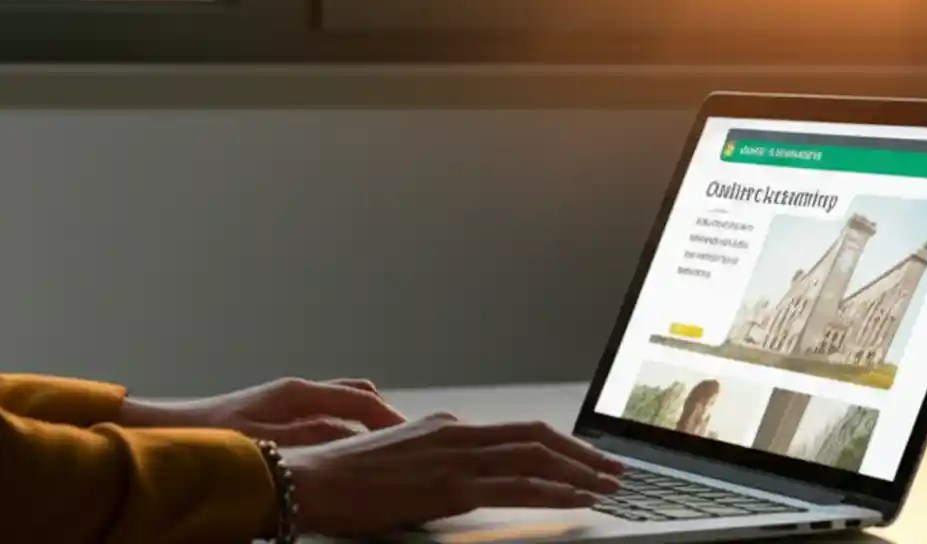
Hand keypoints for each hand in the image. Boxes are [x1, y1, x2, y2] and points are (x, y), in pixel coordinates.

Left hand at [118, 377, 405, 445]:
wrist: (165, 431)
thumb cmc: (212, 441)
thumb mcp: (270, 444)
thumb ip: (315, 440)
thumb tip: (357, 440)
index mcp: (300, 395)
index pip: (363, 403)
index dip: (392, 422)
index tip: (415, 439)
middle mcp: (297, 392)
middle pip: (358, 397)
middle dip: (385, 419)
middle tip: (407, 444)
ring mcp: (287, 401)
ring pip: (342, 405)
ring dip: (365, 423)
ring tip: (382, 449)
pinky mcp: (276, 413)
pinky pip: (325, 416)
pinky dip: (344, 429)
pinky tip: (342, 454)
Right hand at [282, 413, 623, 537]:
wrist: (310, 480)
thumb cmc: (344, 480)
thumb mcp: (400, 463)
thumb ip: (436, 465)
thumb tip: (460, 479)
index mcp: (447, 427)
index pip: (517, 432)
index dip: (558, 444)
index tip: (585, 458)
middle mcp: (457, 433)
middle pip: (537, 436)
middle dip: (582, 453)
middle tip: (615, 469)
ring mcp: (456, 456)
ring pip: (536, 456)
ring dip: (581, 471)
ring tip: (610, 485)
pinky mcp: (450, 484)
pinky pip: (517, 486)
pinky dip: (556, 490)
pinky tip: (579, 499)